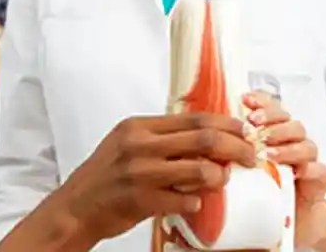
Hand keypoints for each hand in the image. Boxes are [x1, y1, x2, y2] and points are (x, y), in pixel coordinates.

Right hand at [56, 113, 256, 244]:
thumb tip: (203, 136)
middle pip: (203, 138)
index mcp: (139, 127)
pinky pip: (185, 201)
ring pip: (199, 169)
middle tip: (249, 156)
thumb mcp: (127, 144)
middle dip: (235, 146)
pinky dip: (197, 202)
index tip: (243, 132)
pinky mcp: (142, 200)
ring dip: (219, 176)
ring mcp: (141, 173)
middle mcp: (140, 145)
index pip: (194, 118)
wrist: (76, 207)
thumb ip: (160, 138)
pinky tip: (195, 203)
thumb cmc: (104, 177)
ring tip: (223, 181)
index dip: (226, 124)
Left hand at [243, 93, 325, 247]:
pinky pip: (320, 170)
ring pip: (305, 143)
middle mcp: (293, 142)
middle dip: (272, 120)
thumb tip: (209, 133)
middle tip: (254, 125)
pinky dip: (309, 168)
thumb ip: (233, 147)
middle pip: (289, 121)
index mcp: (275, 132)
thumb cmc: (260, 187)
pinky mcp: (319, 180)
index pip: (272, 108)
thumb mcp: (242, 164)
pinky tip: (297, 171)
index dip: (261, 101)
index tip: (245, 100)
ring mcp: (308, 160)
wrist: (284, 216)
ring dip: (286, 145)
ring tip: (269, 154)